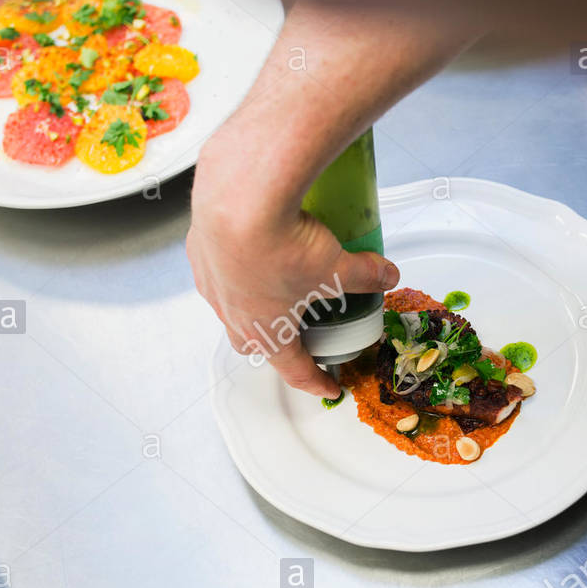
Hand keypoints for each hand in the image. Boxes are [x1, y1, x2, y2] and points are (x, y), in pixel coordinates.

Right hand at [188, 176, 398, 398]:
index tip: (328, 386)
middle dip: (274, 343)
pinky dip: (235, 265)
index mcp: (266, 332)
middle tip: (297, 332)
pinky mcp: (200, 251)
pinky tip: (252, 247)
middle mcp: (232, 314)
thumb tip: (386, 275)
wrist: (238, 201)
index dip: (316, 381)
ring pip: (229, 305)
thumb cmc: (282, 246)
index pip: (294, 370)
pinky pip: (217, 267)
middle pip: (252, 342)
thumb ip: (365, 274)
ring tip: (275, 284)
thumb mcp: (337, 267)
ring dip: (250, 302)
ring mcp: (212, 283)